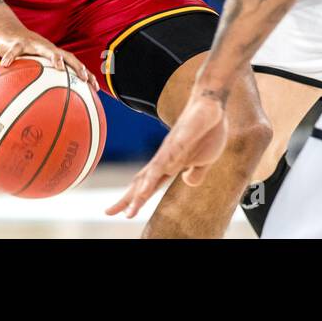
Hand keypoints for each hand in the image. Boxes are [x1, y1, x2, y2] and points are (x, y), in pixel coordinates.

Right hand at [0, 26, 96, 90]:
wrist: (7, 31)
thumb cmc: (22, 53)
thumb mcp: (30, 67)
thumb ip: (37, 83)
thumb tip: (41, 110)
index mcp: (53, 56)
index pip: (74, 65)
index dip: (86, 75)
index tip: (95, 88)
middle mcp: (47, 49)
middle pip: (67, 56)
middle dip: (77, 66)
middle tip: (84, 77)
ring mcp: (34, 44)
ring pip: (47, 49)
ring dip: (55, 57)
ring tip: (59, 66)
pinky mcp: (18, 42)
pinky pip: (14, 50)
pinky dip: (10, 57)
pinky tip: (5, 64)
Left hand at [107, 88, 227, 218]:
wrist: (212, 106)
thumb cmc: (208, 131)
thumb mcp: (205, 160)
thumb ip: (196, 172)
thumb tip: (187, 180)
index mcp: (172, 164)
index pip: (150, 185)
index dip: (136, 199)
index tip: (124, 215)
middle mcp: (166, 157)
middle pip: (143, 181)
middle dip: (128, 198)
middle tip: (109, 213)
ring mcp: (173, 148)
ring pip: (154, 171)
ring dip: (143, 188)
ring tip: (132, 204)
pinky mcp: (183, 137)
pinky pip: (170, 155)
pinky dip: (161, 168)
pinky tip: (156, 178)